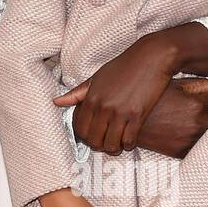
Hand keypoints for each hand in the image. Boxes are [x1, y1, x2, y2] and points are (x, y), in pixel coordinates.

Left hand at [52, 31, 177, 153]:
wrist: (151, 57)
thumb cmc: (124, 66)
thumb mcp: (97, 77)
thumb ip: (77, 93)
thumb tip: (56, 102)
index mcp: (91, 98)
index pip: (80, 129)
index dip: (85, 138)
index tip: (92, 138)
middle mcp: (103, 107)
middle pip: (94, 140)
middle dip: (99, 146)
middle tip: (105, 144)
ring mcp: (121, 112)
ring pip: (111, 144)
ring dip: (113, 148)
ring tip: (117, 145)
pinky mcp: (138, 115)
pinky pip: (129, 140)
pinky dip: (128, 144)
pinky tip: (129, 140)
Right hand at [136, 77, 207, 156]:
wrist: (128, 124)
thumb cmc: (151, 100)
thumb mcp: (174, 86)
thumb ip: (199, 84)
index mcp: (196, 104)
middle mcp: (197, 123)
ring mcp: (190, 140)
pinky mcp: (183, 152)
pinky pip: (202, 147)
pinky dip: (203, 140)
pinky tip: (201, 134)